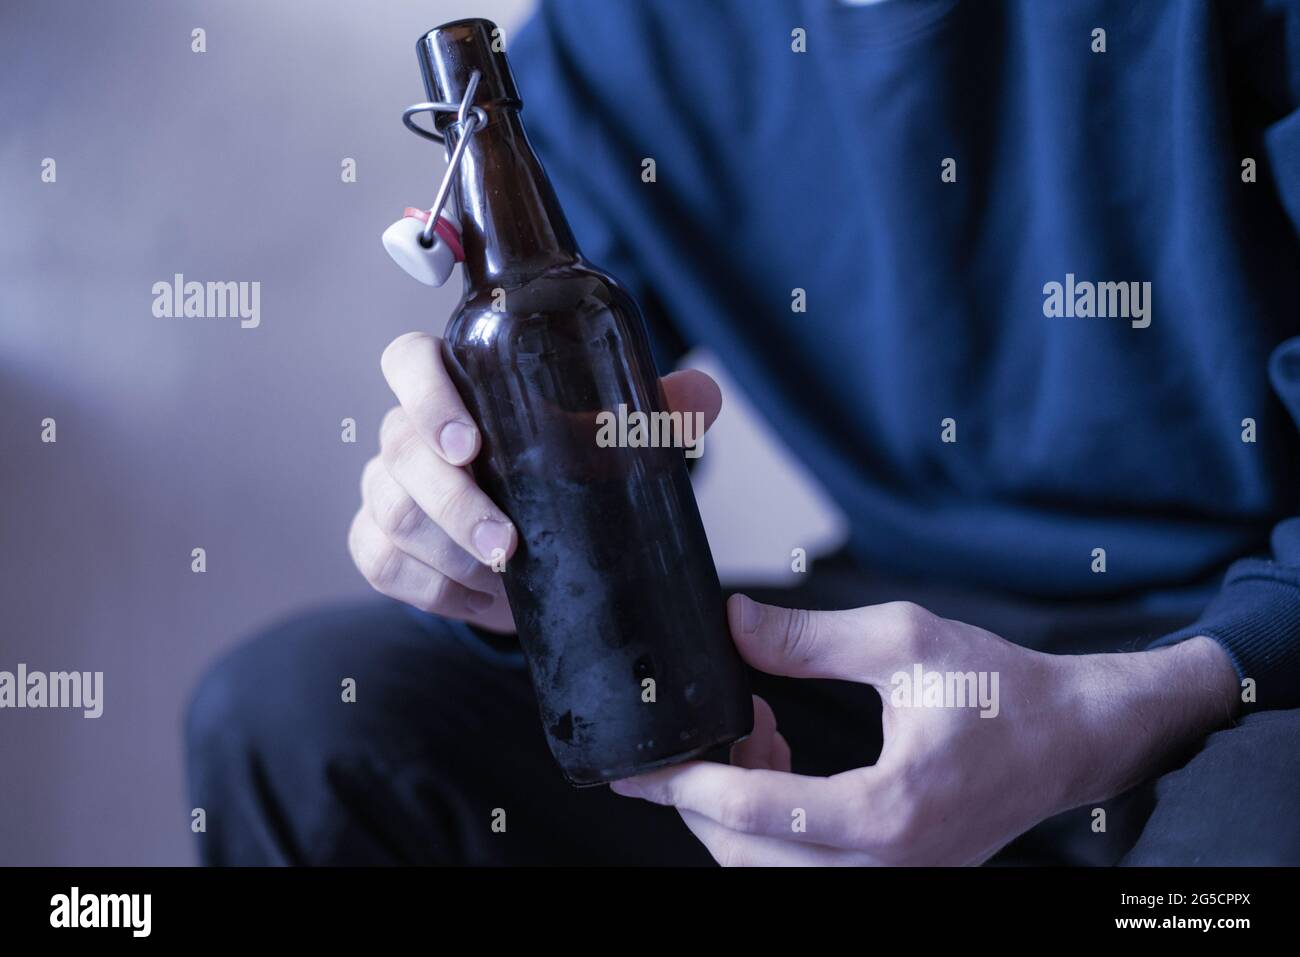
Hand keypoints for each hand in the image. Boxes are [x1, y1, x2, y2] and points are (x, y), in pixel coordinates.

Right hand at [349, 331, 722, 632]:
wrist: (537, 549)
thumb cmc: (563, 474)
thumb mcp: (611, 441)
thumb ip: (655, 412)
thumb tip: (704, 393)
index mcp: (455, 386)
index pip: (409, 362)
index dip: (427, 396)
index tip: (470, 443)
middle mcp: (407, 431)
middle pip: (401, 450)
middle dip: (454, 502)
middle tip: (508, 544)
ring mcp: (387, 488)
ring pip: (392, 513)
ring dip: (449, 551)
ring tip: (504, 573)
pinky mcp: (378, 544)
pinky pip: (382, 563)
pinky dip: (433, 588)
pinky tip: (479, 597)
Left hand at [611, 596, 1239, 864]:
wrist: (1074, 736)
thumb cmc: (1006, 690)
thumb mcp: (904, 641)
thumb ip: (809, 638)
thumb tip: (734, 624)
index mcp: (890, 812)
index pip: (756, 815)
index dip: (687, 786)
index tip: (641, 767)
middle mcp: (890, 864)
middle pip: (749, 857)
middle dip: (701, 800)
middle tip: (687, 739)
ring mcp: (895, 876)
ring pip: (771, 869)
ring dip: (736, 810)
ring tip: (749, 732)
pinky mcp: (895, 870)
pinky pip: (805, 864)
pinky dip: (772, 821)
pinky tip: (777, 755)